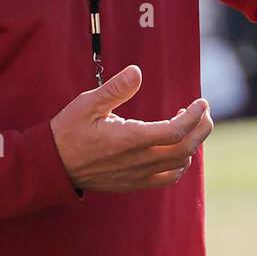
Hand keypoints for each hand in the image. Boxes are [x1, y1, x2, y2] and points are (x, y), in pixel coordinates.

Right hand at [49, 64, 213, 191]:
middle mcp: (137, 160)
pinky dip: (181, 163)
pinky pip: (168, 178)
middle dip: (201, 129)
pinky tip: (177, 148)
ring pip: (180, 164)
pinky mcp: (134, 183)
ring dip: (192, 144)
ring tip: (189, 123)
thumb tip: (137, 72)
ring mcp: (137, 175)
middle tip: (204, 112)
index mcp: (128, 139)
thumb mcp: (87, 103)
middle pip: (185, 149)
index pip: (174, 132)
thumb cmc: (68, 130)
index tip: (201, 102)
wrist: (52, 165)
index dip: (194, 117)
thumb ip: (114, 89)